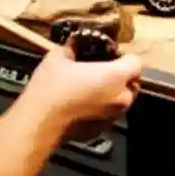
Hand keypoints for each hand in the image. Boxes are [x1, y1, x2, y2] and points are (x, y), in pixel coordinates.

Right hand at [20, 44, 141, 137]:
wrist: (38, 122)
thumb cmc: (52, 86)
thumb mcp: (59, 56)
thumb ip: (73, 47)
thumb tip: (74, 44)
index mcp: (116, 76)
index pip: (136, 63)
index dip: (124, 58)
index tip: (109, 57)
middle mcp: (121, 98)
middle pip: (132, 84)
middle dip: (121, 78)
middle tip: (100, 72)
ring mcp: (112, 117)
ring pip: (121, 101)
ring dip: (111, 94)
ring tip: (90, 89)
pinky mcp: (101, 131)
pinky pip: (107, 116)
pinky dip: (100, 110)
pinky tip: (82, 106)